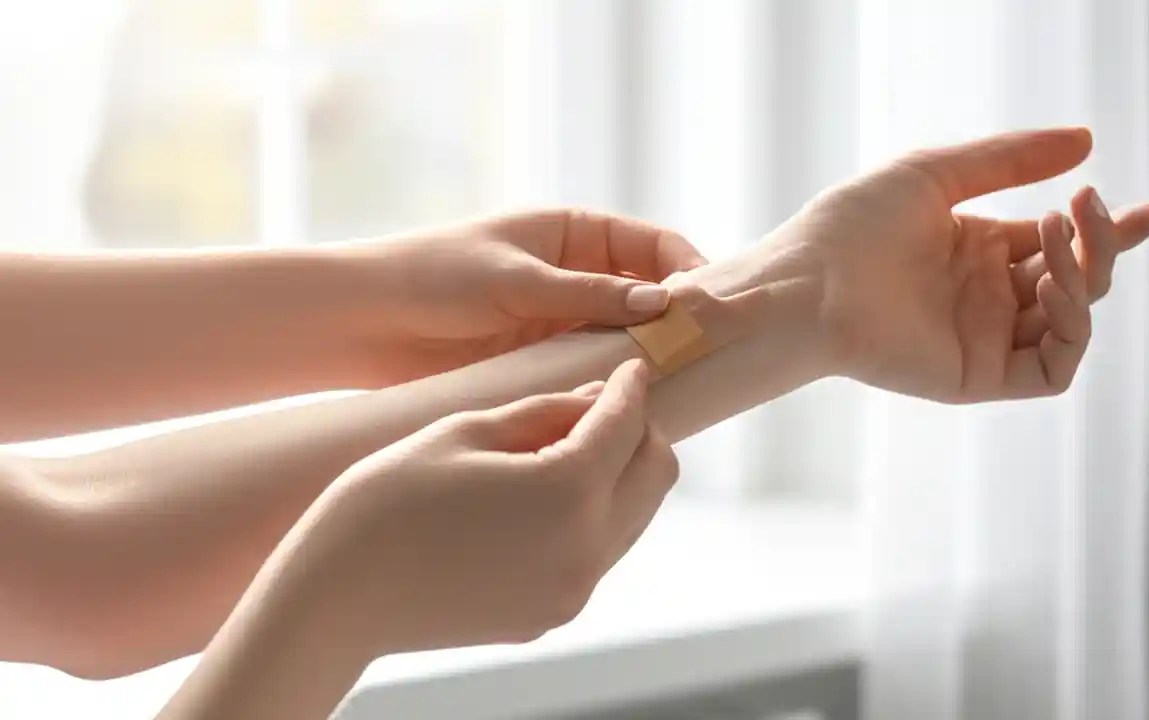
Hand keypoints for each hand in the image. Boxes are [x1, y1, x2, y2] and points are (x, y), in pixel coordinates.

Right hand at [300, 359, 675, 654]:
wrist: (336, 599)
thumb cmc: (385, 501)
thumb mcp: (465, 430)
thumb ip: (545, 410)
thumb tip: (598, 398)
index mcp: (566, 491)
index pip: (628, 425)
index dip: (631, 388)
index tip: (629, 367)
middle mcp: (585, 548)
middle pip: (655, 473)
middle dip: (640, 431)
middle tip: (602, 406)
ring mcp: (572, 590)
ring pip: (634, 516)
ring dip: (618, 475)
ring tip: (569, 447)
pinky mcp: (552, 614)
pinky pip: (598, 552)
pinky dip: (591, 516)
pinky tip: (543, 497)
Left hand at [365, 210, 706, 380]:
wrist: (366, 322)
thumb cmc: (434, 276)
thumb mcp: (517, 279)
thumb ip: (588, 292)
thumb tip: (662, 302)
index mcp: (572, 232)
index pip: (652, 244)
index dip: (686, 269)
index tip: (707, 305)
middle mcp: (575, 274)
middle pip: (648, 292)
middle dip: (677, 316)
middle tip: (706, 350)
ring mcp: (562, 319)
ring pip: (625, 335)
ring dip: (648, 353)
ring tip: (676, 380)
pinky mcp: (543, 359)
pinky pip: (592, 367)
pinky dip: (615, 379)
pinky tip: (631, 399)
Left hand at [759, 128, 1148, 400]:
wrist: (808, 281)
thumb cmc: (852, 226)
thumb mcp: (936, 175)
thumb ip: (1010, 161)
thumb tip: (1086, 143)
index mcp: (976, 251)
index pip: (1058, 242)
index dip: (1109, 230)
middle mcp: (985, 297)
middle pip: (1076, 279)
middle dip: (1100, 243)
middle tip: (1087, 204)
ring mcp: (985, 339)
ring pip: (1072, 320)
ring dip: (1083, 275)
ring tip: (1056, 235)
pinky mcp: (978, 377)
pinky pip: (1052, 369)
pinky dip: (1068, 327)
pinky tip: (1049, 283)